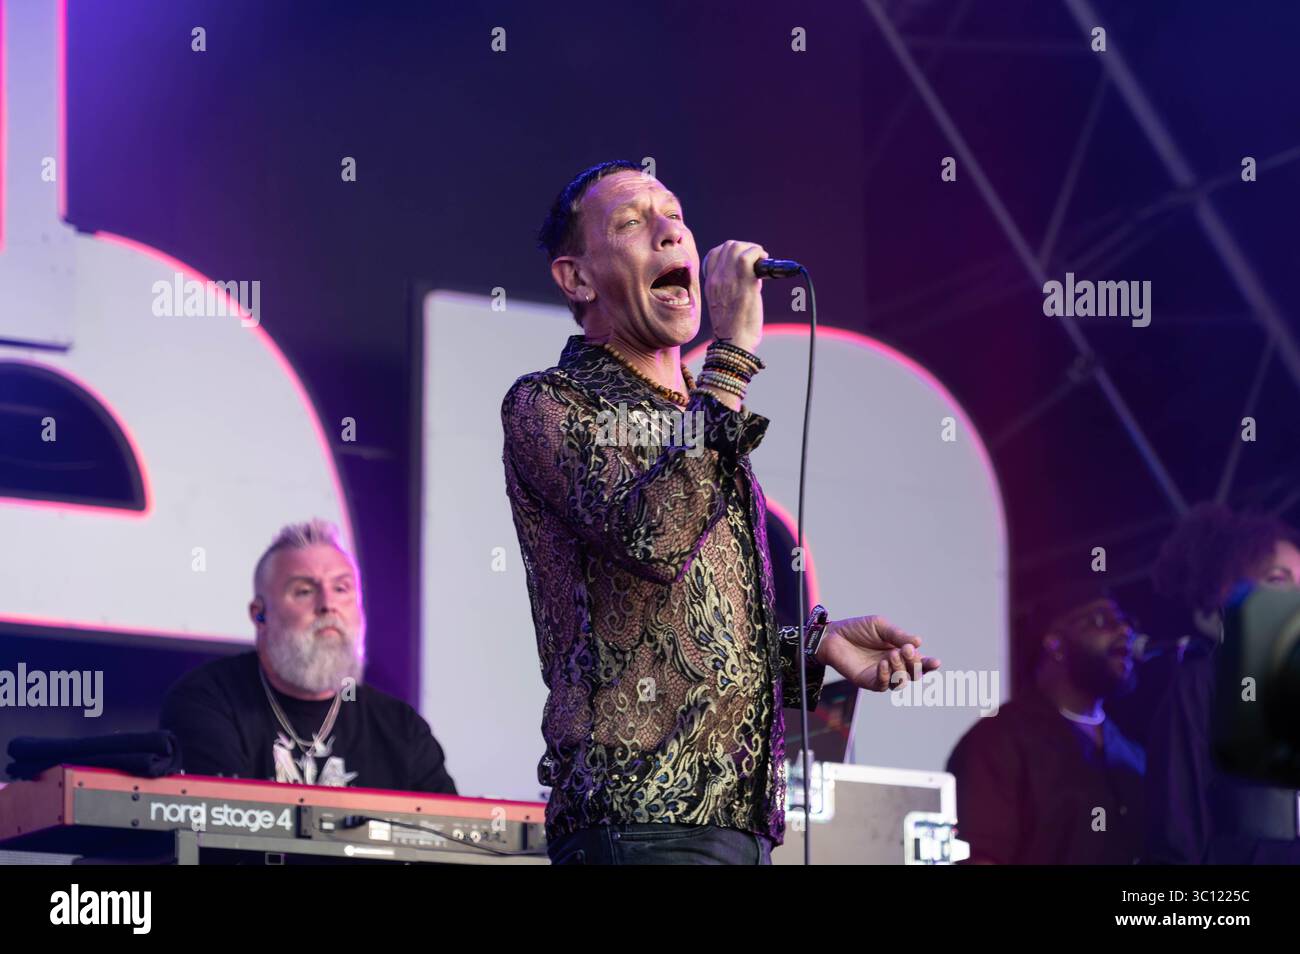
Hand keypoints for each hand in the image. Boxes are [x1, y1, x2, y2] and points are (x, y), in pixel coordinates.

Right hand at [702, 240, 766, 351]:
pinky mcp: (745, 283)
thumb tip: (749, 276)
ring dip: (753, 250)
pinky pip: (750, 256)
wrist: (733, 344)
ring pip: (738, 247)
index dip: (730, 251)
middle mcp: (716, 279)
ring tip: (762, 261)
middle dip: (745, 248)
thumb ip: (728, 289)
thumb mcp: (722, 305)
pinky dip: (760, 254)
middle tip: (756, 260)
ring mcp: (729, 280)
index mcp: (709, 284)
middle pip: (728, 246)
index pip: (714, 254)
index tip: (742, 260)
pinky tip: (766, 264)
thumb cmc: (732, 330)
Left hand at [816, 615, 940, 692]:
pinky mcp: (867, 681)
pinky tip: (883, 664)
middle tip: (906, 650)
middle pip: (913, 674)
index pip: (919, 662)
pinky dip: (886, 676)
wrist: (833, 634)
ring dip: (900, 669)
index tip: (936, 662)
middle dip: (915, 664)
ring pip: (900, 682)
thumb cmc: (856, 628)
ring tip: (892, 655)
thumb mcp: (880, 626)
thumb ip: (898, 635)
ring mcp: (881, 675)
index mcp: (900, 652)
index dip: (929, 664)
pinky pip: (882, 685)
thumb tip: (919, 642)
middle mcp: (893, 666)